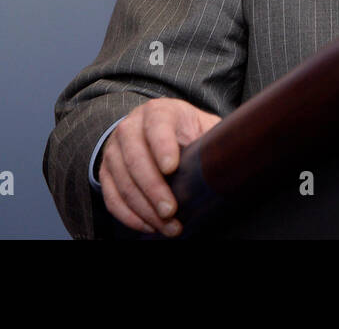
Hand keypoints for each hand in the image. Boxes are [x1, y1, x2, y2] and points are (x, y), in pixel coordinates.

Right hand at [97, 98, 220, 235]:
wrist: (160, 131)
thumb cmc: (188, 131)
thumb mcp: (204, 126)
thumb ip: (213, 136)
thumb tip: (232, 157)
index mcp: (158, 111)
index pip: (157, 125)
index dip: (162, 146)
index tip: (171, 168)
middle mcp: (130, 127)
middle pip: (135, 158)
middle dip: (153, 188)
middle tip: (171, 211)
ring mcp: (114, 150)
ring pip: (122, 181)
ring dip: (143, 208)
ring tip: (167, 226)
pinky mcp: (106, 172)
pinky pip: (111, 197)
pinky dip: (129, 216)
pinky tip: (149, 227)